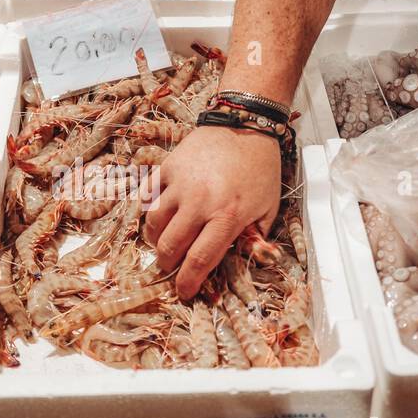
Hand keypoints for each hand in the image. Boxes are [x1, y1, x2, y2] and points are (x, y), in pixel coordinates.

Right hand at [143, 125, 281, 299]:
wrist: (245, 125)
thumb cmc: (260, 169)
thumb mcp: (268, 209)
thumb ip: (254, 239)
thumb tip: (241, 264)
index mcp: (227, 217)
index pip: (199, 260)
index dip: (188, 282)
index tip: (184, 292)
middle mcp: (200, 203)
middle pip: (170, 247)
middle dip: (168, 265)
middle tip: (172, 268)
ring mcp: (180, 184)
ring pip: (153, 224)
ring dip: (155, 240)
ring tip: (163, 243)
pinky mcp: (168, 168)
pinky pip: (149, 197)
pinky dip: (149, 211)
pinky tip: (158, 218)